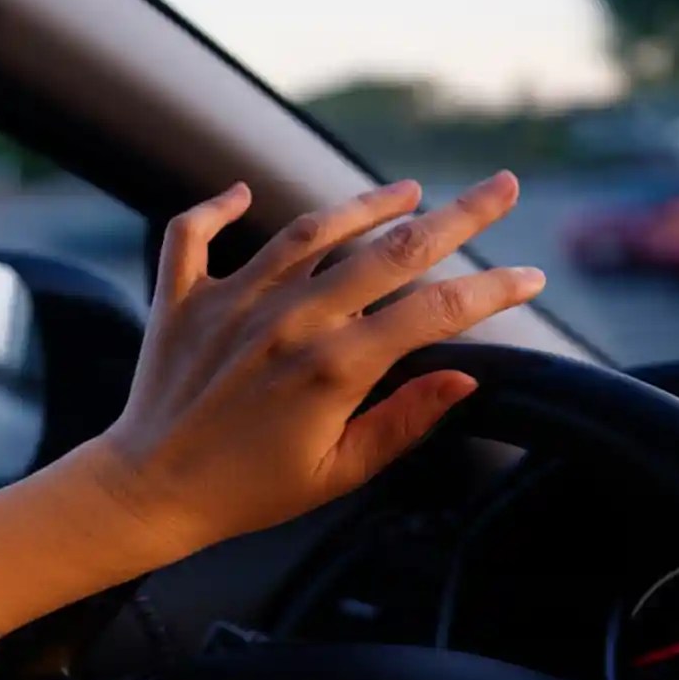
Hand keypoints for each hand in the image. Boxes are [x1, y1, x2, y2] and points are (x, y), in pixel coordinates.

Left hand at [96, 172, 544, 551]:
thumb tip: (464, 378)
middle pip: (390, 252)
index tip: (529, 276)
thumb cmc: (248, 492)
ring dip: (365, 203)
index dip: (490, 291)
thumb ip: (403, 421)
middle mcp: (287, 321)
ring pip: (309, 230)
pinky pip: (194, 235)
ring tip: (408, 189)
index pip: (434, 312)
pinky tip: (244, 191)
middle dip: (458, 217)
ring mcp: (232, 302)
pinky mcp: (182, 299)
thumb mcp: (337, 473)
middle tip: (500, 187)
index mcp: (333, 368)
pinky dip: (216, 208)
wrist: (150, 492)